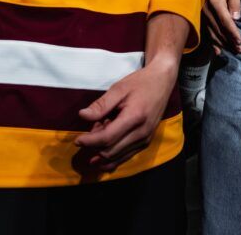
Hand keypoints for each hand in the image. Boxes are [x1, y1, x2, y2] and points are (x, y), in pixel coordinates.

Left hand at [75, 56, 178, 172]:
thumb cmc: (140, 82)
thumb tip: (82, 116)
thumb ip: (101, 104)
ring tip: (93, 144)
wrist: (162, 81)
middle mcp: (142, 132)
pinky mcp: (146, 142)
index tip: (77, 140)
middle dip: (94, 148)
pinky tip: (102, 157)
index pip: (107, 138)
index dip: (90, 141)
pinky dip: (112, 158)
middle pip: (111, 151)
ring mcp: (146, 139)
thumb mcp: (119, 88)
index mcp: (135, 117)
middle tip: (87, 136)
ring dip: (102, 155)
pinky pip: (126, 156)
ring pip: (118, 157)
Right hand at [204, 0, 240, 54]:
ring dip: (222, 43)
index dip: (233, 33)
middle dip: (229, 41)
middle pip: (218, 30)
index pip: (225, 21)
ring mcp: (202, 13)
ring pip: (212, 33)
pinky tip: (217, 51)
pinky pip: (206, 31)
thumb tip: (236, 19)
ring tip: (233, 51)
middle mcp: (206, 9)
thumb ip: (235, 3)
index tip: (240, 42)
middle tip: (239, 51)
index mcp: (215, 1)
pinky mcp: (201, 16)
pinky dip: (212, 42)